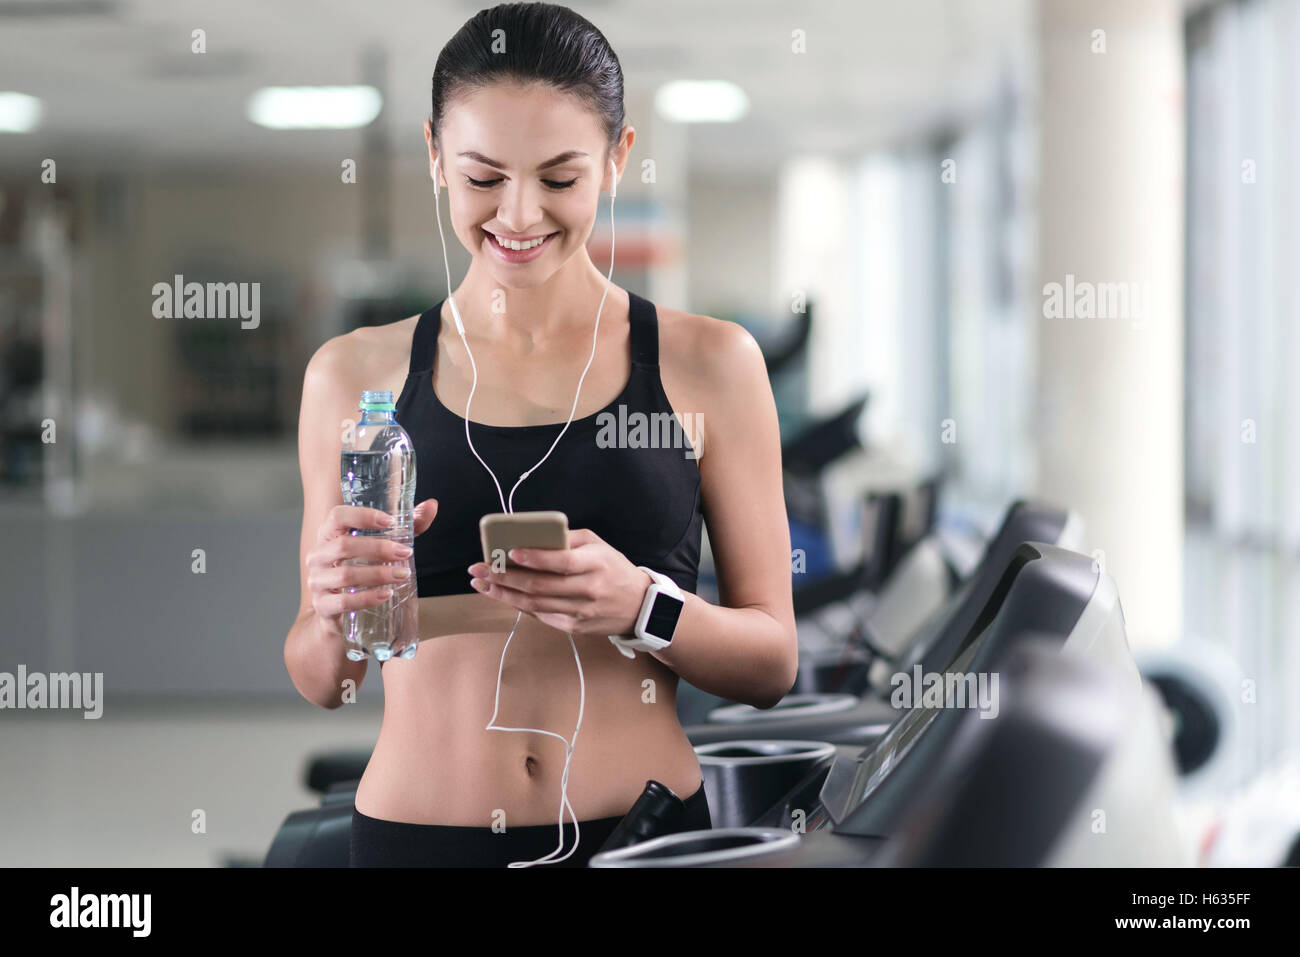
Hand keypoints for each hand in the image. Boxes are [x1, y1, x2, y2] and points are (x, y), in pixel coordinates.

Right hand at [306, 499, 436, 638]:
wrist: (337, 611)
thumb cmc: (361, 570)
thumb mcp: (383, 546)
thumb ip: (408, 527)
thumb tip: (432, 505)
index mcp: (329, 535)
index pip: (337, 516)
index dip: (362, 515)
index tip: (390, 521)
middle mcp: (318, 556)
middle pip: (344, 546)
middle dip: (378, 548)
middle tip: (406, 552)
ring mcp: (317, 582)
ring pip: (345, 575)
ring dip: (377, 574)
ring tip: (403, 575)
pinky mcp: (322, 606)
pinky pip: (343, 602)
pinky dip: (367, 598)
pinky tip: (387, 594)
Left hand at [465, 527, 650, 636]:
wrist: (638, 607)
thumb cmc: (613, 569)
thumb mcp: (599, 545)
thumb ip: (568, 539)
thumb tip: (532, 538)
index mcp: (596, 564)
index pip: (561, 562)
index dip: (535, 558)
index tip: (510, 552)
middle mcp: (588, 590)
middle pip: (540, 585)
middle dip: (504, 576)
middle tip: (479, 568)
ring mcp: (580, 612)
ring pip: (534, 604)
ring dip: (503, 593)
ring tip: (482, 582)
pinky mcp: (574, 627)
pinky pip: (541, 615)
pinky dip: (518, 605)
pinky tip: (501, 595)